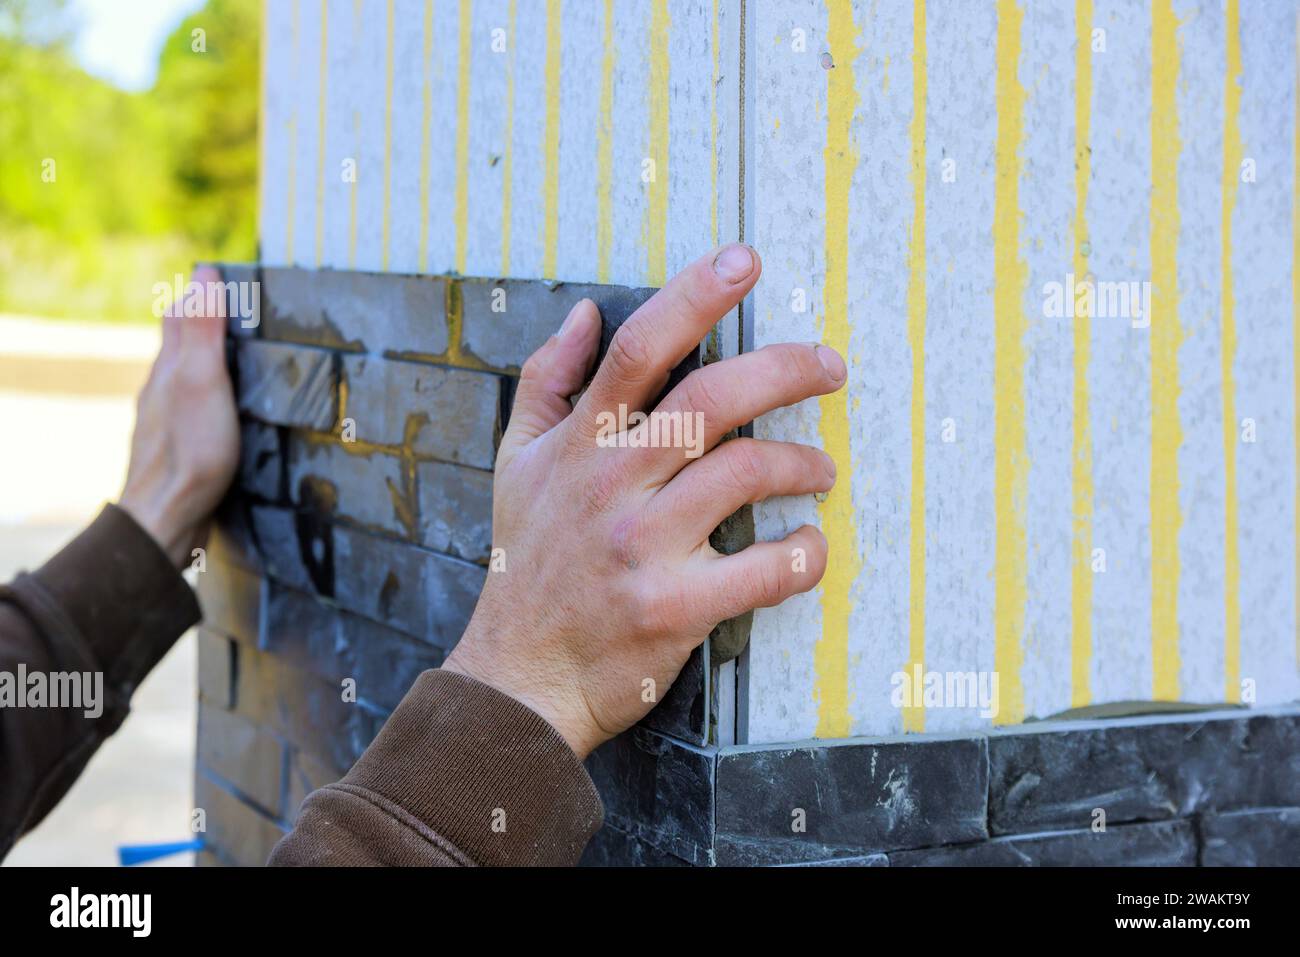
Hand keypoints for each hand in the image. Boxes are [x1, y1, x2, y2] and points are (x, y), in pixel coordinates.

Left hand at [118, 266, 239, 568]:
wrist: (166, 518)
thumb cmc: (189, 451)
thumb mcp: (203, 382)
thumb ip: (204, 331)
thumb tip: (204, 274)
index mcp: (169, 368)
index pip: (181, 315)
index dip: (203, 293)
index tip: (229, 277)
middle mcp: (162, 390)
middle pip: (182, 346)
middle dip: (208, 325)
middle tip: (241, 311)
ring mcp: (168, 421)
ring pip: (188, 380)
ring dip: (212, 364)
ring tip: (243, 357)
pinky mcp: (181, 449)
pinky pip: (197, 411)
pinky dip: (214, 398)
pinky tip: (230, 412)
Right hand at [442, 244, 846, 757]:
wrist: (520, 676)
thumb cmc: (528, 564)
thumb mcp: (516, 463)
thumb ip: (548, 382)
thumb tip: (584, 313)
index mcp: (577, 445)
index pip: (639, 349)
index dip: (695, 296)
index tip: (744, 260)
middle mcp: (610, 486)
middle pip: (710, 401)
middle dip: (784, 368)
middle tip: (830, 365)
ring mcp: (643, 548)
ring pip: (744, 473)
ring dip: (800, 461)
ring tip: (819, 468)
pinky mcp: (675, 608)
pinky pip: (764, 568)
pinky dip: (803, 552)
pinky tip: (810, 542)